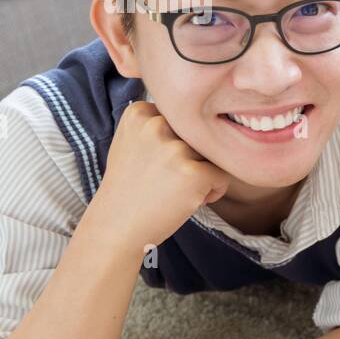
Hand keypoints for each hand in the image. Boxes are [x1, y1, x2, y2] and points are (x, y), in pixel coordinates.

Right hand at [90, 101, 229, 248]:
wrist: (116, 227)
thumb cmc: (130, 187)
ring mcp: (175, 149)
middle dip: (193, 157)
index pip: (183, 119)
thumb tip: (203, 111)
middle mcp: (156, 125)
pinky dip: (214, 190)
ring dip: (203, 173)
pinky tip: (191, 200)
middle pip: (199, 135)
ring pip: (212, 154)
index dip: (178, 143)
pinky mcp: (193, 173)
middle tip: (168, 180)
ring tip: (178, 189)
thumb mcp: (132, 142)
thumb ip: (158, 124)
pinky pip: (223, 175)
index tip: (157, 163)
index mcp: (140, 113)